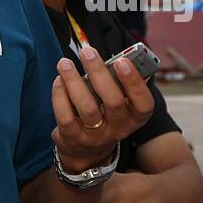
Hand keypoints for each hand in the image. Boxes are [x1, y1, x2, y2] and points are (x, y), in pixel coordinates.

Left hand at [51, 47, 154, 172]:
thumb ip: (121, 82)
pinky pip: (66, 116)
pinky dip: (60, 95)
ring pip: (87, 107)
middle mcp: (118, 129)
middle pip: (113, 102)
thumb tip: (123, 57)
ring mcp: (95, 136)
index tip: (121, 61)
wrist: (86, 150)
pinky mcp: (73, 138)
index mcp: (135, 117)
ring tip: (65, 63)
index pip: (143, 103)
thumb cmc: (105, 114)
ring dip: (74, 81)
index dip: (134, 82)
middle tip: (87, 52)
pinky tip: (59, 80)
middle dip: (99, 73)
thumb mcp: (120, 102)